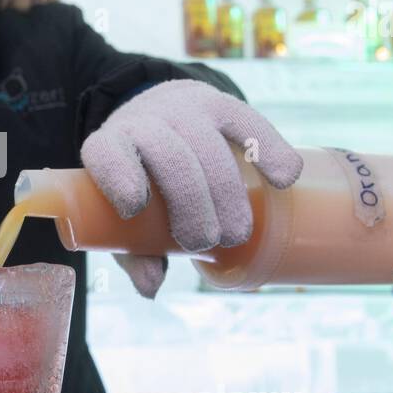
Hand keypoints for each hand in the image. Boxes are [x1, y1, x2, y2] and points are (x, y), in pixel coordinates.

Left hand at [80, 79, 302, 298]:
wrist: (158, 114)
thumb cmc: (140, 179)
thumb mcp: (125, 212)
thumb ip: (134, 251)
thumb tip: (151, 288)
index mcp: (109, 147)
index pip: (108, 153)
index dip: (120, 176)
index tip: (135, 207)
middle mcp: (144, 121)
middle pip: (169, 158)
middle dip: (190, 204)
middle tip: (205, 242)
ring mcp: (184, 109)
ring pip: (208, 145)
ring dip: (227, 194)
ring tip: (237, 234)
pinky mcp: (221, 104)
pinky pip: (248, 122)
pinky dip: (269, 150)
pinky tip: (284, 179)